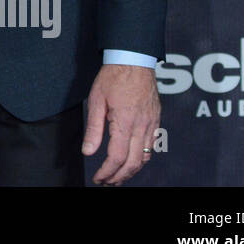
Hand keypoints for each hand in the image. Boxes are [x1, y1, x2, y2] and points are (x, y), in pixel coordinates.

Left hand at [82, 63, 160, 184]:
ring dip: (131, 171)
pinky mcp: (156, 121)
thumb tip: (88, 152)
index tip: (98, 178)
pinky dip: (141, 159)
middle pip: (133, 162)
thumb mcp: (96, 100)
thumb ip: (93, 128)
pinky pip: (151, 146)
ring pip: (145, 157)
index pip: (117, 157)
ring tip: (117, 176)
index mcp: (125, 121)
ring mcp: (151, 124)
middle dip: (119, 177)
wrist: (134, 61)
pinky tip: (131, 160)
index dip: (106, 171)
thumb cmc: (113, 77)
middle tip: (106, 182)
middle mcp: (141, 126)